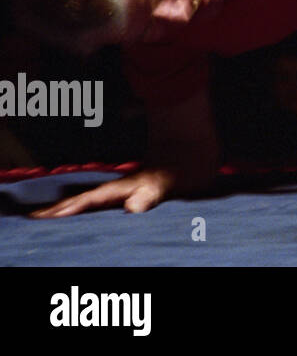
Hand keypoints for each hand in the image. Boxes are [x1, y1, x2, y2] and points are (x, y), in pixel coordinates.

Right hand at [30, 168, 178, 217]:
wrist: (165, 175)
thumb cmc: (159, 184)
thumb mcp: (155, 191)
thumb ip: (144, 199)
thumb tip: (133, 207)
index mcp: (112, 190)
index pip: (87, 201)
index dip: (70, 208)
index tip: (53, 216)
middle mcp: (104, 190)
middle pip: (74, 200)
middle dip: (54, 209)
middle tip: (33, 218)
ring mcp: (103, 193)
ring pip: (75, 202)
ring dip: (57, 209)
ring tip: (37, 216)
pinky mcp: (105, 197)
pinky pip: (81, 204)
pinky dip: (67, 208)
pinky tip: (59, 214)